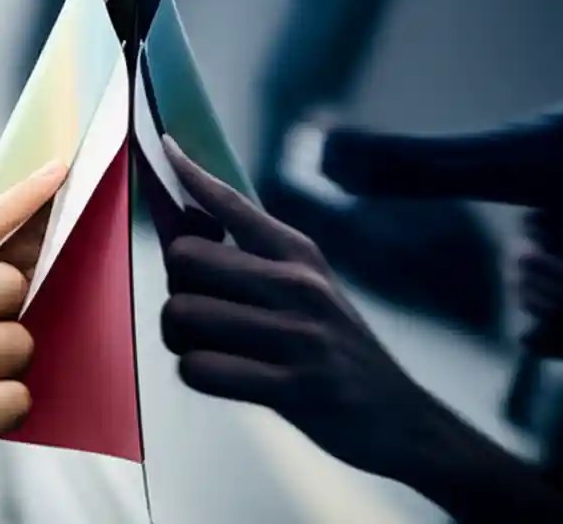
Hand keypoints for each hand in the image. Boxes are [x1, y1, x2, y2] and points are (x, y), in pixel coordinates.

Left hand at [158, 136, 439, 480]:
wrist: (401, 419)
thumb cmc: (333, 351)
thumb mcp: (307, 290)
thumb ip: (250, 260)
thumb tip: (184, 223)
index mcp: (298, 254)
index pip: (231, 202)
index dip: (189, 172)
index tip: (161, 143)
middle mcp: (297, 284)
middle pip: (185, 258)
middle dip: (177, 289)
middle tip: (200, 314)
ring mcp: (297, 334)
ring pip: (182, 313)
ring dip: (181, 339)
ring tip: (211, 350)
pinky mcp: (293, 385)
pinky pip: (199, 367)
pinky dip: (199, 374)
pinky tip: (227, 379)